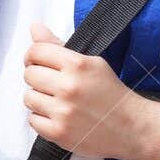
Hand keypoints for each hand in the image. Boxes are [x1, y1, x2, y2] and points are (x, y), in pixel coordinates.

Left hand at [22, 22, 154, 159]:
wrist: (131, 127)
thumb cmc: (111, 93)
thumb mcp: (91, 63)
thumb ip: (58, 45)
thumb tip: (34, 27)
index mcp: (77, 65)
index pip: (36, 51)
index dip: (33, 55)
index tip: (37, 62)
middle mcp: (69, 87)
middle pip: (29, 74)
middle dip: (37, 78)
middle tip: (51, 84)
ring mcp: (63, 112)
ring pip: (28, 98)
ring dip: (39, 99)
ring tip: (57, 101)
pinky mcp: (59, 133)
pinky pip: (32, 120)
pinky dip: (42, 119)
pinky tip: (58, 116)